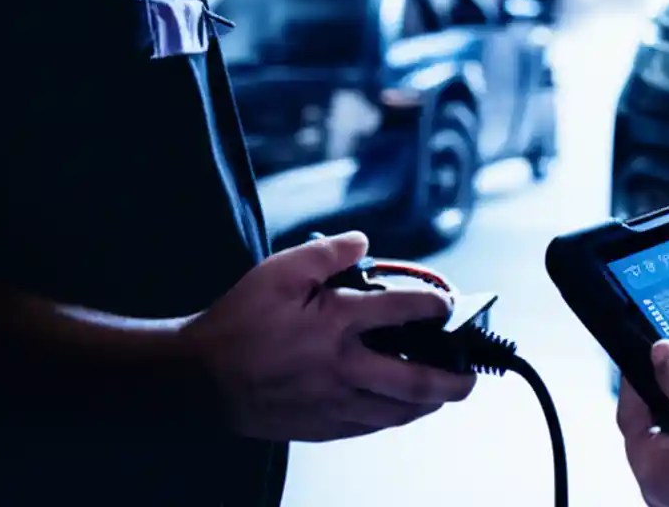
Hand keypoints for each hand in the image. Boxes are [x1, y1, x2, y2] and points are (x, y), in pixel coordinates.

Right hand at [181, 232, 475, 441]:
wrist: (197, 380)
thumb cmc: (236, 324)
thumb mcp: (278, 271)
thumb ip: (327, 253)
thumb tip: (363, 241)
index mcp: (336, 324)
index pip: (403, 311)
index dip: (435, 305)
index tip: (447, 305)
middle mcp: (343, 368)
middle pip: (417, 380)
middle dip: (454, 378)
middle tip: (472, 374)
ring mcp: (334, 403)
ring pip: (399, 412)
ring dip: (431, 402)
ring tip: (446, 392)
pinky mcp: (322, 427)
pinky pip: (373, 427)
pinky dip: (396, 417)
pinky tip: (402, 408)